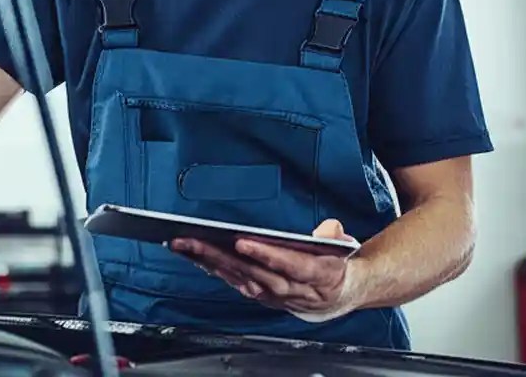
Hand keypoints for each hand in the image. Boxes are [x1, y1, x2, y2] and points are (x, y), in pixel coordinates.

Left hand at [169, 219, 361, 321]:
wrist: (335, 296)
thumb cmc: (333, 265)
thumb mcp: (343, 247)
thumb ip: (334, 236)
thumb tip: (329, 228)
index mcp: (315, 276)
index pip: (289, 265)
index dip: (265, 255)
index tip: (242, 242)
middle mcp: (290, 288)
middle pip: (251, 271)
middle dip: (219, 254)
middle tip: (192, 239)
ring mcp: (271, 294)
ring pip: (236, 276)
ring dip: (207, 260)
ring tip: (183, 243)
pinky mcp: (258, 294)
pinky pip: (232, 281)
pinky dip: (212, 268)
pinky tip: (193, 255)